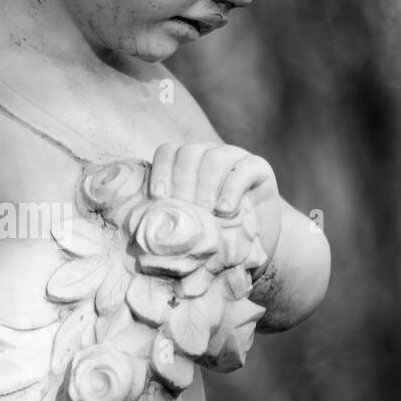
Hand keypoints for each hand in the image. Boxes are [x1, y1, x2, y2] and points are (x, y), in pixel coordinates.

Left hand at [149, 141, 281, 265]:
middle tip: (184, 209)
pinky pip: (244, 170)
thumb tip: (139, 222)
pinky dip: (231, 189)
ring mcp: (236, 158)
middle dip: (182, 181)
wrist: (254, 248)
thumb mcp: (187, 225)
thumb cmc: (212, 238)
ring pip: (215, 157)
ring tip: (204, 211)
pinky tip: (224, 211)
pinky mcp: (260, 169)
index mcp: (187, 163)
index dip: (160, 171)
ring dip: (205, 185)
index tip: (158, 197)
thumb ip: (169, 215)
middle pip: (190, 152)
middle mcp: (210, 154)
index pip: (168, 151)